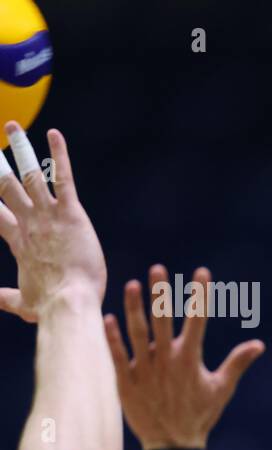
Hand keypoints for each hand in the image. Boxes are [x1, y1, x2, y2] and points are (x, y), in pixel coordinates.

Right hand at [0, 124, 106, 322]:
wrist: (68, 304)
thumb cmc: (50, 307)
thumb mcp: (23, 303)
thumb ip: (6, 298)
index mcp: (19, 242)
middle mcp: (28, 223)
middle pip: (5, 187)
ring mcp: (47, 216)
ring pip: (29, 175)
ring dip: (20, 149)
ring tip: (12, 125)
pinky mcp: (69, 213)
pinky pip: (63, 178)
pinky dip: (59, 155)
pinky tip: (55, 135)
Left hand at [103, 265, 264, 449]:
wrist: (173, 445)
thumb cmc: (200, 415)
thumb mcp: (222, 389)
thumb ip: (237, 363)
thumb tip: (259, 345)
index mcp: (190, 359)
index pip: (198, 320)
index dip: (200, 295)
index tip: (202, 272)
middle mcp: (166, 360)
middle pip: (162, 319)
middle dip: (161, 293)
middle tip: (158, 269)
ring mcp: (145, 369)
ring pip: (137, 333)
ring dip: (135, 308)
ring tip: (133, 285)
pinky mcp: (127, 381)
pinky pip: (118, 355)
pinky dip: (113, 338)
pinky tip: (108, 318)